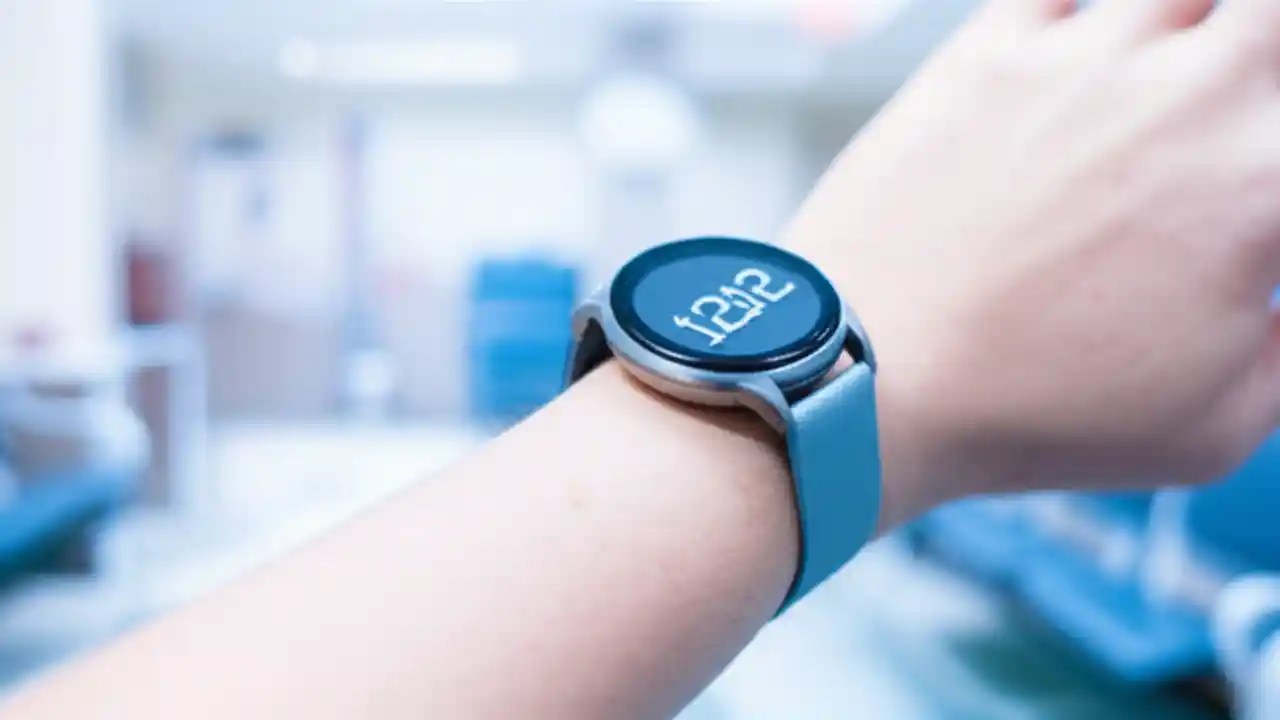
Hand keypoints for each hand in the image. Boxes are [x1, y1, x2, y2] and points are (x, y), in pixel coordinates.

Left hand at [787, 0, 1279, 523]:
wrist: (871, 381)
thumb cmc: (1034, 415)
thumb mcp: (1216, 423)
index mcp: (1262, 178)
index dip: (1270, 153)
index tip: (1247, 202)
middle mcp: (1188, 92)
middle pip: (1265, 21)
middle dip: (1256, 60)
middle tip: (1224, 118)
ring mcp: (1083, 59)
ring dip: (1189, 29)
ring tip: (1157, 93)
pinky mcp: (990, 50)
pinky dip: (1080, 11)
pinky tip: (1082, 56)